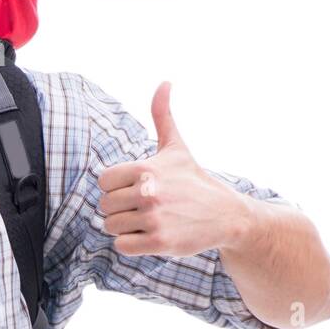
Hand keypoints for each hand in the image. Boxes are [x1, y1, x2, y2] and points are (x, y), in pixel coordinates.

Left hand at [96, 81, 246, 257]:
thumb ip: (162, 116)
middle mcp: (148, 192)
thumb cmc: (194, 181)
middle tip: (143, 207)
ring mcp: (153, 218)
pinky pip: (122, 245)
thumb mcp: (176, 147)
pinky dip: (131, 244)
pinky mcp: (159, 241)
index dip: (115, 187)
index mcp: (146, 168)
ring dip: (125, 227)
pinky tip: (149, 235)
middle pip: (105, 206)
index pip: (104, 181)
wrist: (226, 215)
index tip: (133, 188)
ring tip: (148, 221)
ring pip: (111, 226)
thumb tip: (164, 83)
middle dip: (120, 209)